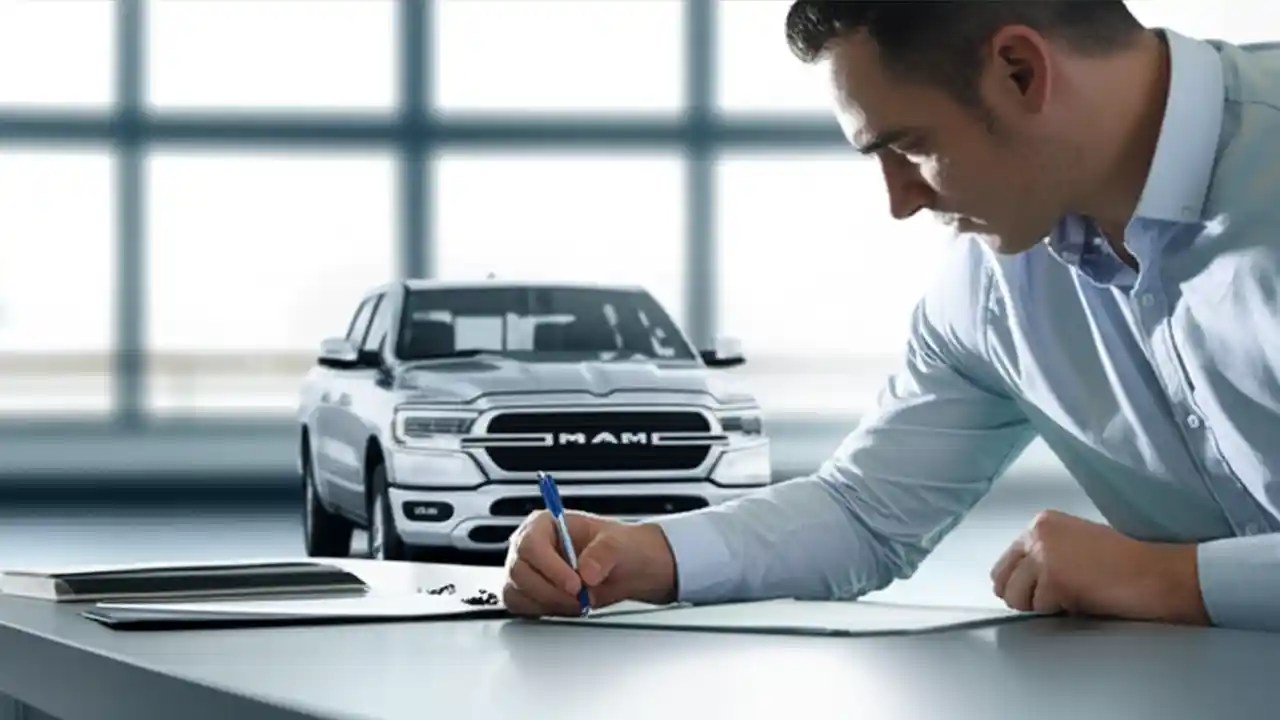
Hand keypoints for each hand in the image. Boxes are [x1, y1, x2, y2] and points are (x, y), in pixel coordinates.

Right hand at [502, 510, 676, 616]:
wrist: (622, 571)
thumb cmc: (615, 548)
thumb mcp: (618, 543)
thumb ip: (604, 553)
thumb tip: (587, 571)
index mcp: (544, 524)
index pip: (530, 544)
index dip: (550, 567)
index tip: (575, 584)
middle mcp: (528, 545)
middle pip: (519, 572)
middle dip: (552, 591)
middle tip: (581, 597)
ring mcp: (524, 569)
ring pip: (517, 592)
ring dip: (550, 602)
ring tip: (579, 600)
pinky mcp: (525, 592)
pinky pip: (521, 606)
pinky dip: (545, 610)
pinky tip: (567, 604)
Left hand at [990, 510, 1208, 624]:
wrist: (1155, 572)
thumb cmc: (1122, 564)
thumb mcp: (1074, 547)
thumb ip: (1042, 556)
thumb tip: (1013, 585)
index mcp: (1040, 523)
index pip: (1005, 562)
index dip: (1019, 584)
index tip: (1040, 590)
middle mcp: (1036, 534)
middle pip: (1001, 579)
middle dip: (1022, 596)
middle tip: (1052, 600)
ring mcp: (1043, 555)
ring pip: (1016, 598)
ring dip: (1041, 606)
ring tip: (1072, 596)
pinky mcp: (1053, 578)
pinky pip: (1041, 609)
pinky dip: (1060, 612)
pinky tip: (1084, 599)